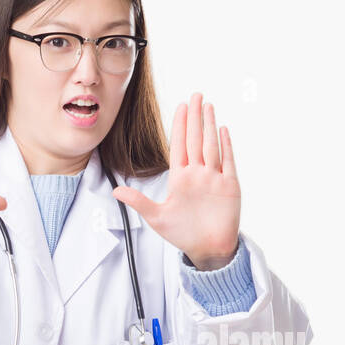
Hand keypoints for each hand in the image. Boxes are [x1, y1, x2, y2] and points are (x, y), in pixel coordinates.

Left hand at [111, 93, 240, 268]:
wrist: (208, 250)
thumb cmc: (184, 234)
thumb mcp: (157, 217)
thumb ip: (138, 201)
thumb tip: (115, 191)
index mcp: (180, 178)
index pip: (179, 145)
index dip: (180, 125)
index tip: (180, 106)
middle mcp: (197, 174)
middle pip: (195, 139)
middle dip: (195, 116)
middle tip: (195, 94)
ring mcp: (214, 178)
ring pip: (211, 146)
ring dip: (209, 125)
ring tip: (208, 105)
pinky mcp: (229, 186)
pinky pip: (228, 161)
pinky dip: (226, 145)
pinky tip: (223, 130)